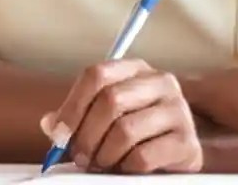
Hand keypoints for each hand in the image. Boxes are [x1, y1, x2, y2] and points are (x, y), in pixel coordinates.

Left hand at [39, 59, 202, 173]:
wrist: (178, 152)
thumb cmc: (137, 131)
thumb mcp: (105, 117)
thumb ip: (77, 116)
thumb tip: (50, 124)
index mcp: (135, 69)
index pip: (96, 74)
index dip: (72, 106)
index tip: (58, 133)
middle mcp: (161, 82)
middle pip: (110, 100)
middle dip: (86, 134)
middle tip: (78, 156)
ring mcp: (178, 110)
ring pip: (125, 130)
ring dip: (104, 154)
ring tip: (100, 163)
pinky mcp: (188, 142)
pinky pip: (144, 156)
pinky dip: (126, 167)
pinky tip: (124, 168)